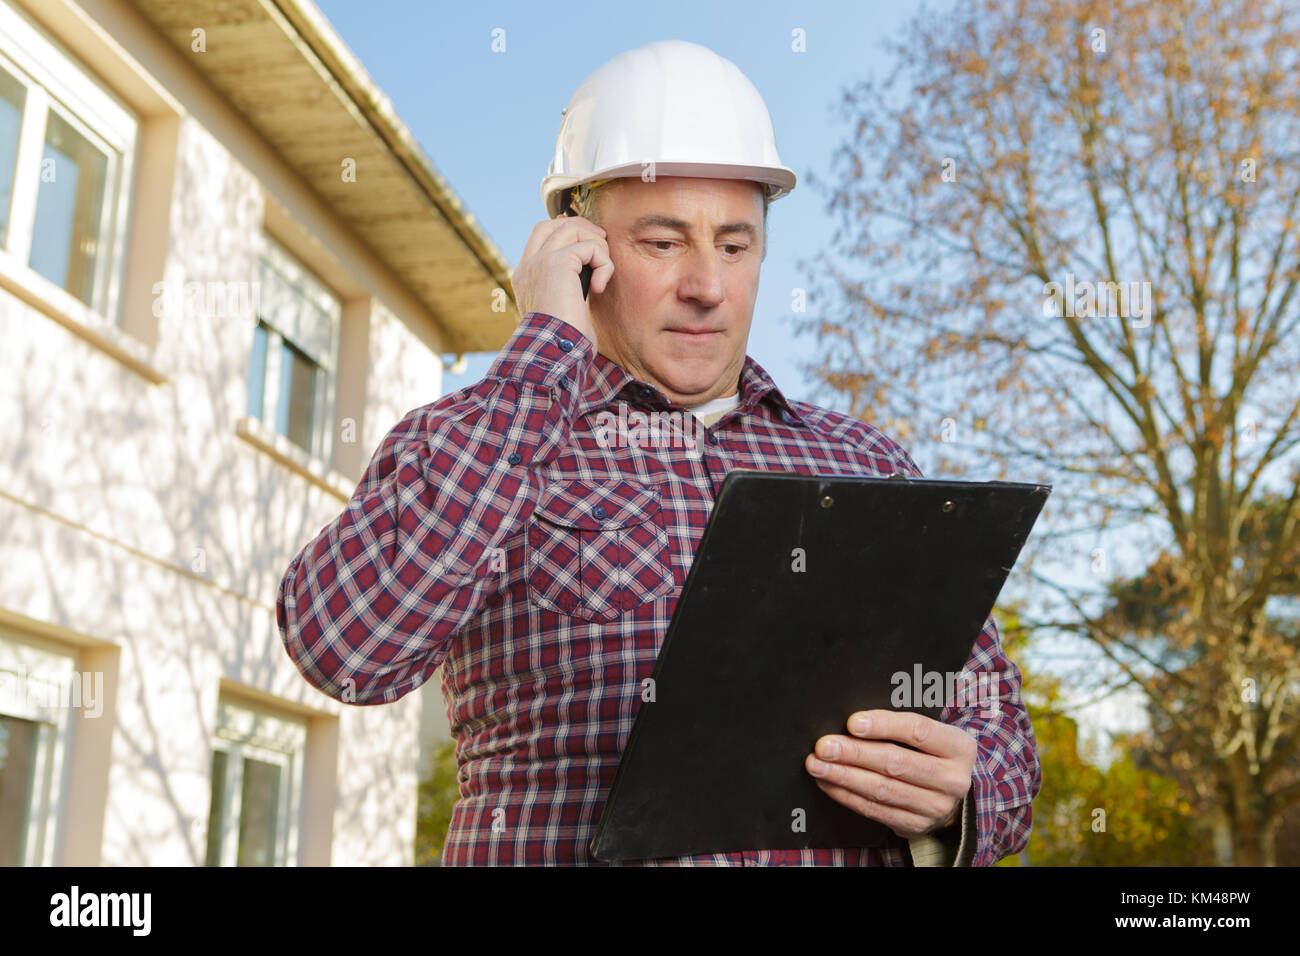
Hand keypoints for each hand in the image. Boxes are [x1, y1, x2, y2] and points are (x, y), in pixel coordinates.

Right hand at [511, 214, 612, 349]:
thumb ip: (565, 289)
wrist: (551, 352)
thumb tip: (586, 278)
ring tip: (601, 272)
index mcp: (524, 276)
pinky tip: (599, 286)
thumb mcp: (559, 312)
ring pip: (572, 228)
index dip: (566, 232)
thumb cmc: (560, 344)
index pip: (540, 237)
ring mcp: (540, 261)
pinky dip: (603, 263)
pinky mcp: (557, 262)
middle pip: (553, 224)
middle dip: (581, 229)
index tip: (589, 248)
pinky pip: (590, 246)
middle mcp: (528, 265)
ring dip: (596, 246)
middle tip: (601, 247)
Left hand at [805, 710, 975, 838]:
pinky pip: (875, 810)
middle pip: (896, 763)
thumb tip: (854, 720)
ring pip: (882, 789)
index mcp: (959, 747)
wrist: (952, 794)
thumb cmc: (933, 753)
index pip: (918, 731)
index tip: (852, 722)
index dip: (883, 725)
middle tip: (824, 746)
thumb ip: (902, 725)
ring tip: (818, 764)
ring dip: (844, 776)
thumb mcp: (933, 735)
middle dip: (855, 753)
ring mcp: (936, 807)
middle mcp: (952, 779)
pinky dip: (847, 795)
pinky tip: (829, 782)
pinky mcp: (916, 825)